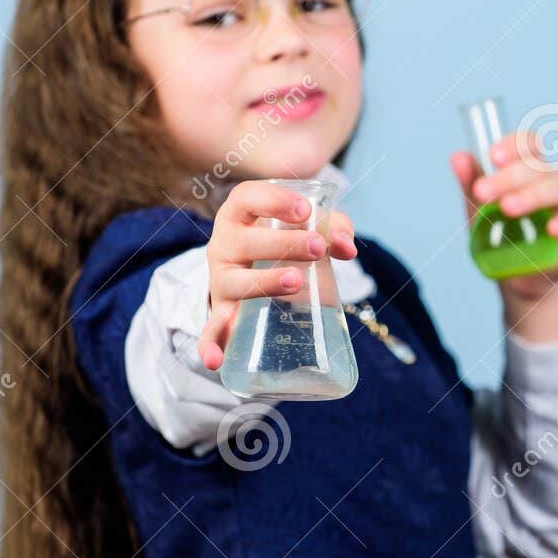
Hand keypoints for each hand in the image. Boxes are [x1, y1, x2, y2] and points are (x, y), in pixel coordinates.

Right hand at [197, 180, 356, 371]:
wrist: (256, 278)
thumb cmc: (286, 245)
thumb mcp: (309, 229)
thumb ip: (333, 230)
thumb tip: (348, 248)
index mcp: (241, 216)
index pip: (247, 197)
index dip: (273, 200)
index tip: (304, 210)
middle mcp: (224, 246)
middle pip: (243, 241)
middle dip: (282, 243)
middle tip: (318, 248)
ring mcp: (221, 282)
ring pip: (233, 282)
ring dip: (262, 282)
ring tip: (296, 281)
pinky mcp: (223, 315)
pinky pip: (210, 332)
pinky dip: (208, 345)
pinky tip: (216, 360)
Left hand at [450, 130, 557, 304]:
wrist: (515, 277)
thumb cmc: (501, 235)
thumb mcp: (479, 209)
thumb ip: (471, 183)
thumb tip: (458, 157)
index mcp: (528, 171)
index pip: (529, 145)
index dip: (514, 145)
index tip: (493, 156)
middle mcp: (551, 183)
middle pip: (538, 168)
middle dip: (508, 177)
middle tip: (482, 192)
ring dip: (531, 196)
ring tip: (507, 208)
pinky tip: (552, 228)